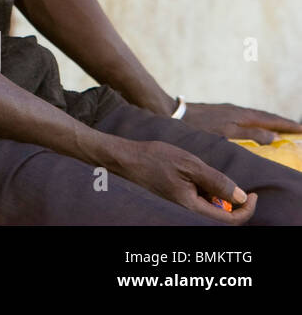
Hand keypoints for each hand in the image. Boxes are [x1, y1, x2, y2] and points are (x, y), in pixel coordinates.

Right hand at [112, 138, 255, 223]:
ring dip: (215, 194)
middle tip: (224, 179)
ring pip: (209, 208)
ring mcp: (180, 208)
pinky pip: (198, 203)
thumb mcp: (189, 164)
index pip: (230, 220)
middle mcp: (186, 213)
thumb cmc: (153, 158)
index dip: (247, 209)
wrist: (124, 158)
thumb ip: (217, 181)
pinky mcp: (176, 202)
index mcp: (191, 207)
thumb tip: (242, 196)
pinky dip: (203, 191)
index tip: (254, 194)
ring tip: (200, 172)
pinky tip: (192, 175)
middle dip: (230, 200)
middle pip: (221, 216)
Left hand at [182, 102, 301, 143]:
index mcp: (242, 115)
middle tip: (298, 130)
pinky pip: (245, 118)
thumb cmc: (199, 126)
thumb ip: (250, 134)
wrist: (173, 112)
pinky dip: (256, 122)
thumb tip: (273, 136)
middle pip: (265, 116)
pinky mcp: (220, 113)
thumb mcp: (226, 133)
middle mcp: (237, 110)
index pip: (271, 120)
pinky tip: (253, 128)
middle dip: (282, 123)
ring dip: (270, 122)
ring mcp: (228, 111)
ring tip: (280, 129)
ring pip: (255, 116)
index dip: (288, 126)